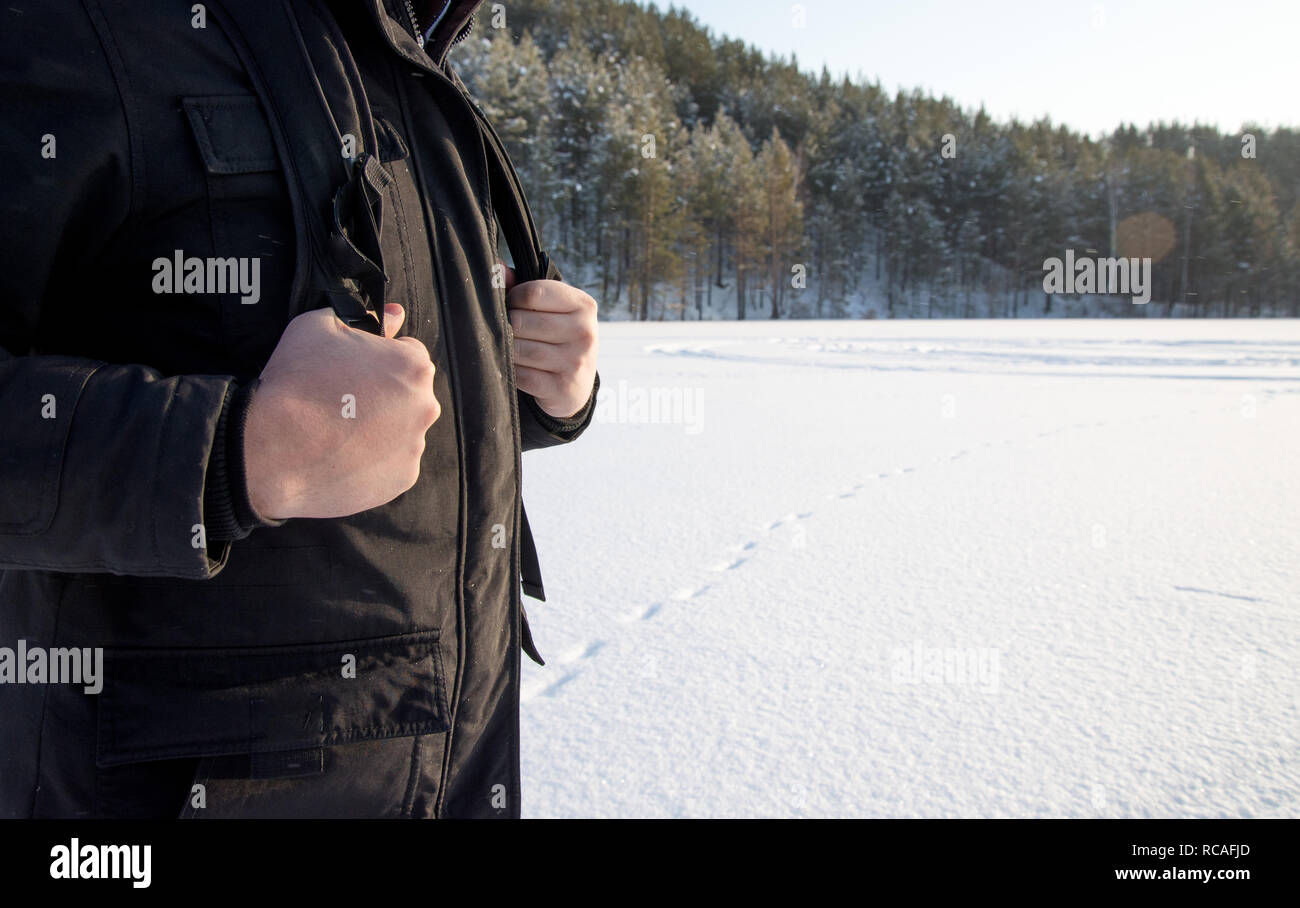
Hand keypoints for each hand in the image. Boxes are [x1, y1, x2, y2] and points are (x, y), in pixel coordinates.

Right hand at [243, 303, 439, 518]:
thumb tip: (392, 314)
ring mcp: (415, 447)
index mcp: (413, 365)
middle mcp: (424, 407)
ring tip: (338, 432)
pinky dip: (372, 462)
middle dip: (383, 395)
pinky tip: (342, 456)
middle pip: (408, 395)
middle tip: (342, 402)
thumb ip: (363, 317)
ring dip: (379, 429)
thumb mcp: (317, 326)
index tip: (352, 371)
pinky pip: (391, 465)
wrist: (273, 448)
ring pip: (402, 431)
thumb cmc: (295, 382)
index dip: (377, 359)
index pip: (407, 354)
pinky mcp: (401, 480)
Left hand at [503, 263, 598, 418]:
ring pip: (520, 349)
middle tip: (511, 331)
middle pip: (522, 321)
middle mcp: (585, 332)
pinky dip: (513, 372)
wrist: (576, 385)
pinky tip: (518, 368)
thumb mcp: (551, 309)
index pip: (533, 292)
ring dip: (508, 350)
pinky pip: (521, 375)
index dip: (513, 298)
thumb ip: (524, 287)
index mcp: (584, 305)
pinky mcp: (563, 388)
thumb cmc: (557, 337)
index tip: (513, 306)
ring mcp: (576, 362)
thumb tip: (497, 267)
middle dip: (508, 326)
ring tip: (512, 349)